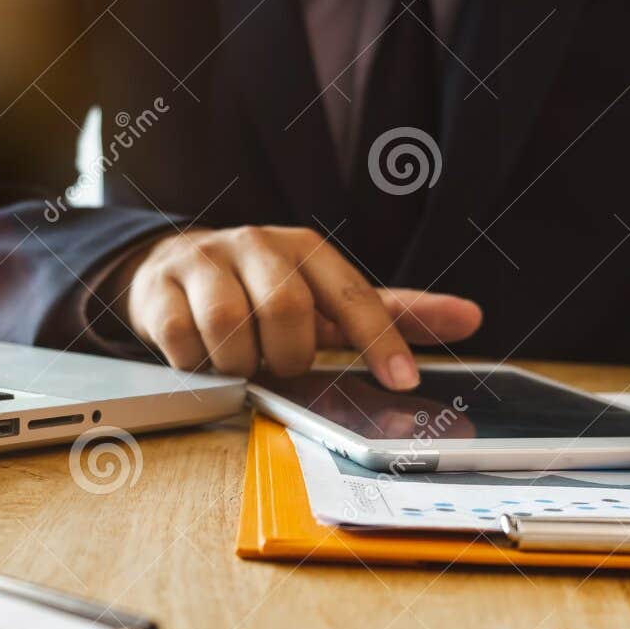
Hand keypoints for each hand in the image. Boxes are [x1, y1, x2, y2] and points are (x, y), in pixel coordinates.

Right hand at [116, 227, 482, 388]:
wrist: (171, 270)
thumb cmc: (263, 291)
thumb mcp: (325, 299)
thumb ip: (392, 313)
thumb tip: (472, 317)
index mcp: (307, 250)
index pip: (354, 296)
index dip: (381, 342)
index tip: (404, 383)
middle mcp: (258, 245)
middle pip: (287, 311)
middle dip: (286, 356)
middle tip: (278, 364)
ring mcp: (204, 261)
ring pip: (229, 327)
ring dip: (238, 363)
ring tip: (238, 361)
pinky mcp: (158, 287)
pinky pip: (182, 340)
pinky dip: (195, 363)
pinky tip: (199, 355)